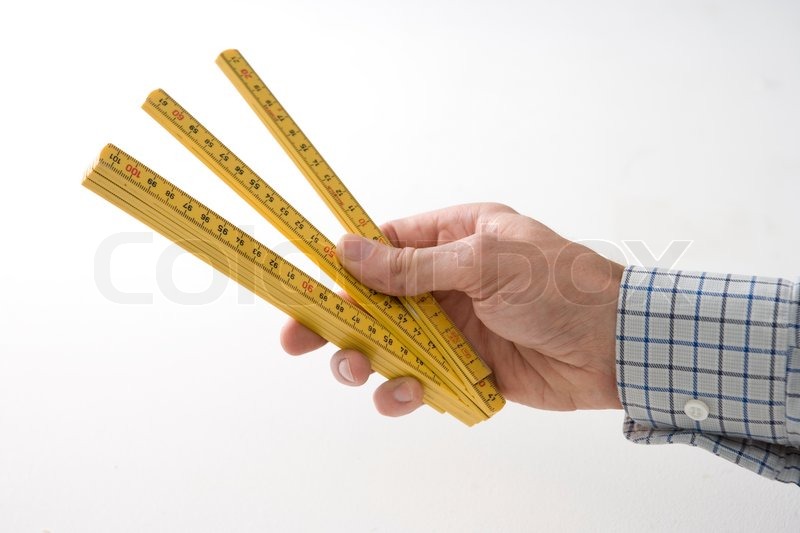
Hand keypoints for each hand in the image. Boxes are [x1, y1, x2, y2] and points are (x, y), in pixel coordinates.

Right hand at [280, 203, 623, 416]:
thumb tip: (348, 250)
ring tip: (354, 367)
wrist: (614, 347)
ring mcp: (454, 327)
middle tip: (295, 338)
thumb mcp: (483, 262)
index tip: (303, 278)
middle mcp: (447, 281)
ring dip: (362, 358)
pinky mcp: (463, 368)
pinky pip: (417, 380)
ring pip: (388, 343)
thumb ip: (413, 266)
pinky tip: (403, 393)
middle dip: (335, 318)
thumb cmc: (558, 286)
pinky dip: (402, 391)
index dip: (342, 262)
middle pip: (374, 299)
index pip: (384, 245)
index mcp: (454, 238)